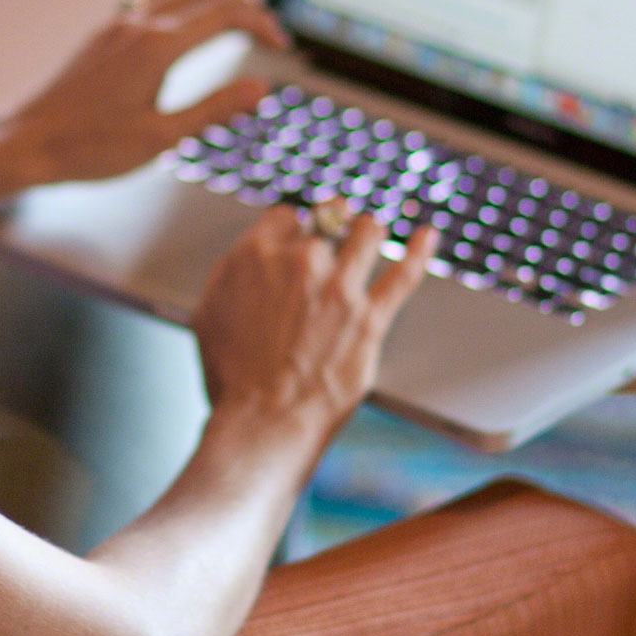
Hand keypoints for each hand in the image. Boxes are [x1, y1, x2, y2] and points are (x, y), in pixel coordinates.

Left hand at [0, 0, 288, 187]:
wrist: (27, 142)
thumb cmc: (88, 147)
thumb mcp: (162, 138)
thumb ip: (215, 109)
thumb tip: (259, 89)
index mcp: (158, 47)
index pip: (226, 13)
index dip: (262, 23)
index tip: (281, 44)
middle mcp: (138, 25)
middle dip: (244, 7)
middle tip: (266, 33)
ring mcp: (117, 24)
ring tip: (232, 21)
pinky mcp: (102, 33)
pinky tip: (181, 24)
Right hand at [191, 206, 439, 447]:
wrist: (263, 420)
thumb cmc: (233, 378)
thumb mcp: (209, 313)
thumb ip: (232, 276)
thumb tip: (247, 262)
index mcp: (255, 256)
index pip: (286, 215)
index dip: (295, 225)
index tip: (300, 232)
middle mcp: (300, 263)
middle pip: (327, 222)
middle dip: (331, 228)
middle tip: (335, 232)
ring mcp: (339, 288)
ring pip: (367, 234)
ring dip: (369, 231)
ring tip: (370, 232)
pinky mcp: (370, 318)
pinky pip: (404, 273)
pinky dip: (419, 250)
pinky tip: (427, 236)